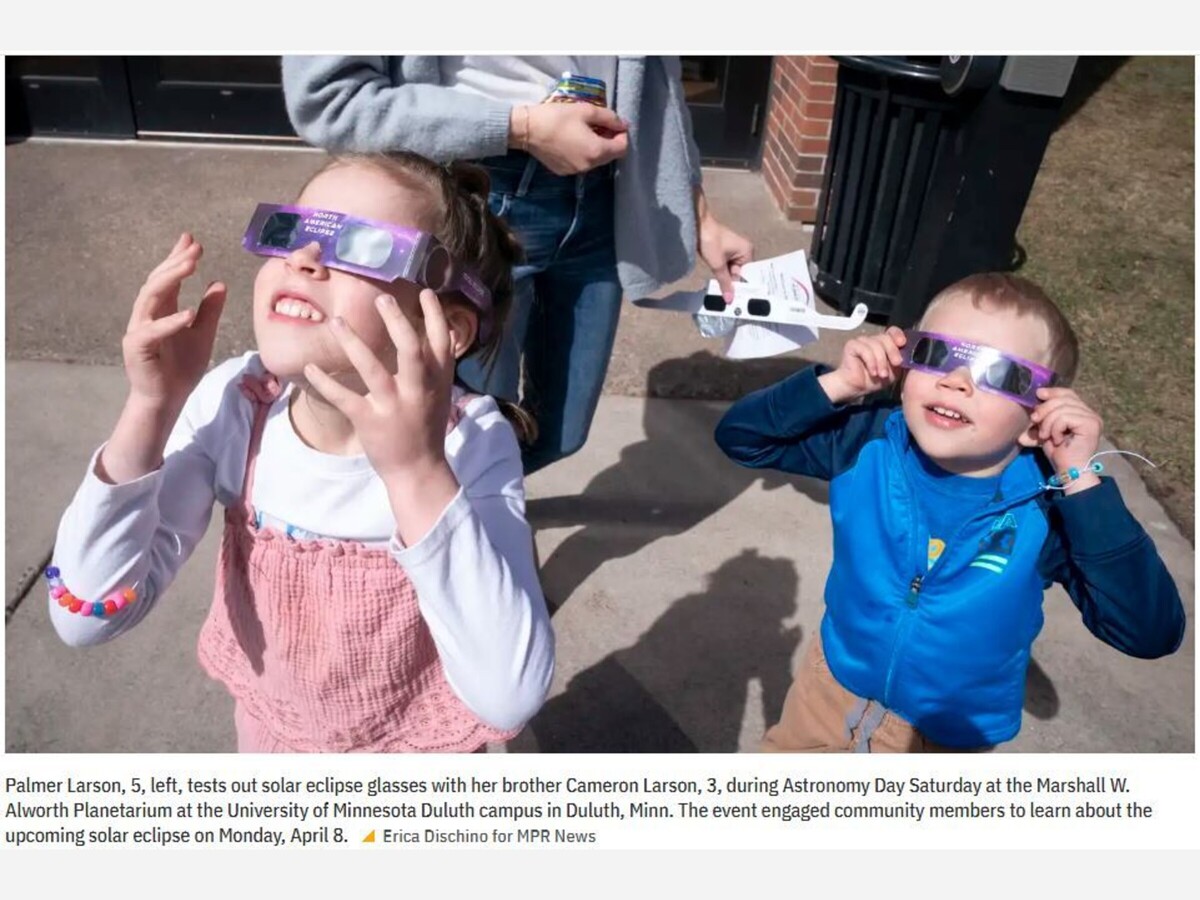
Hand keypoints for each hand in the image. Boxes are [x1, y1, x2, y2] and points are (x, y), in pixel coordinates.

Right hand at [122, 233, 225, 413]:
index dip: (177, 258)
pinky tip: (187, 312)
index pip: (168, 278)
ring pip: (150, 297)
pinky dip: (170, 321)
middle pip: (158, 281)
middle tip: (194, 247)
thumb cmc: (181, 367)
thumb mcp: (203, 333)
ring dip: (170, 280)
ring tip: (190, 265)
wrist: (168, 398)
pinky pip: (152, 331)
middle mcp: (146, 314)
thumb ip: (210, 310)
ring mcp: (138, 329)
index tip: (191, 240)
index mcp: (161, 309)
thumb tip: (219, 283)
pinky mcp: (137, 347)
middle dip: (175, 262)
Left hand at [303, 290, 461, 543]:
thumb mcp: (440, 394)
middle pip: (410, 348)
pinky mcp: (370, 420)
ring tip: (337, 321)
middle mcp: (417, 389)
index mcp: (438, 381)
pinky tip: (311, 368)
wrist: (419, 470)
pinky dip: (326, 382)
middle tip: (380, 299)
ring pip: (373, 369)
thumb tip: (433, 331)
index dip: (434, 315)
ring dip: (354, 343)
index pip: (441, 342)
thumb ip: (436, 366)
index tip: (425, 292)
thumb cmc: (426, 428)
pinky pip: (344, 397)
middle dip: (396, 321)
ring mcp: (394, 405)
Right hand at [514, 103, 628, 174]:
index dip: (622, 135)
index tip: (615, 125)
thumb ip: (609, 118)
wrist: (527, 130)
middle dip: (610, 142)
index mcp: (596, 151)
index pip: (622, 148)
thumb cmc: (557, 117)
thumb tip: (623, 124)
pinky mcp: (564, 172)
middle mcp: (588, 166)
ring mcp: (575, 171)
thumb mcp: (586, 111)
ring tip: (585, 132)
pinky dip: (582, 154)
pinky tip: (572, 141)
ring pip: (595, 161)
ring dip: (596, 148)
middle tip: (600, 126)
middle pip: (610, 156)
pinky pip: (581, 163)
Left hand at [694, 188, 752, 301]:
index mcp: (747, 251)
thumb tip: (729, 299)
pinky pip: (726, 266)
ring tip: (723, 293)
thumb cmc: (710, 240)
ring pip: (731, 271)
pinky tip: (719, 282)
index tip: (738, 300)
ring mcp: (734, 250)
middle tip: (729, 300)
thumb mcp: (718, 265)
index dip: (741, 286)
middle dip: (732, 284)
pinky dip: (722, 273)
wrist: (697, 225)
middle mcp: (744, 250)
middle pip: (740, 273)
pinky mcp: (725, 251)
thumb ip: (725, 283)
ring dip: (725, 278)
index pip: (747, 274)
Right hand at [820, 327, 906, 403]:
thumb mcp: (894, 371)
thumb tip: (909, 353)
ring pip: (876, 345)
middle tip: (896, 364)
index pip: (893, 331)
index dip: (898, 335)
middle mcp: (874, 340)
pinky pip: (865, 350)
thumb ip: (900, 360)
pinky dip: (871, 362)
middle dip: (892, 351)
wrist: (857, 388)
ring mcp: (862, 341)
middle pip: (886, 337)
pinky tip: (873, 372)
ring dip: (881, 362)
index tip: (902, 344)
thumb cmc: (875, 380)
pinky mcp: (852, 345)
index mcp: (885, 343)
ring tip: (882, 374)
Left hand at [1029, 387, 1102, 491]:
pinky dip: (1055, 428)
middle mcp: (1091, 413)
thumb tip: (1035, 394)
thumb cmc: (1058, 452)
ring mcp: (1092, 418)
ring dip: (1048, 422)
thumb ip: (1043, 415)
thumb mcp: (1046, 429)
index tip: (1038, 394)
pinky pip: (1065, 417)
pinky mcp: (1091, 424)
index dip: (1053, 392)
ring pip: (1062, 408)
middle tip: (1035, 422)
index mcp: (1082, 412)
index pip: (1068, 393)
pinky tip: (1056, 440)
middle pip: (1064, 399)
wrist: (1067, 470)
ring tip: (1045, 436)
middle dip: (1045, 409)